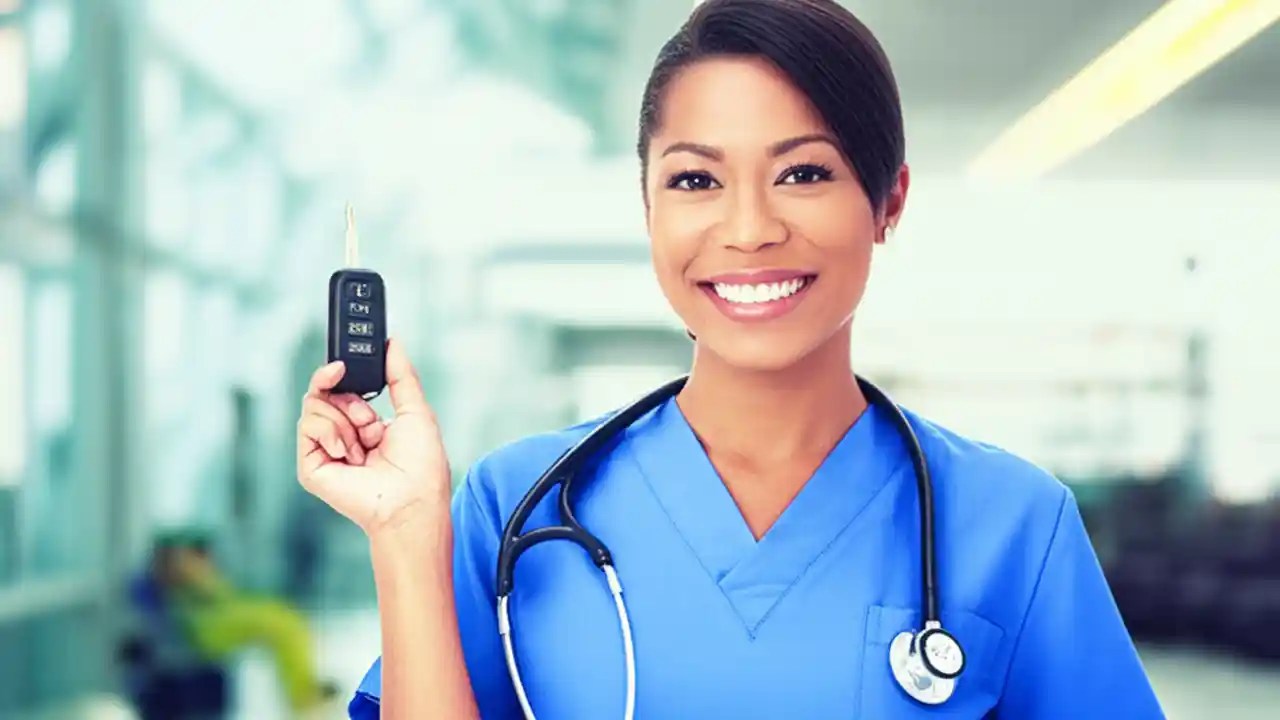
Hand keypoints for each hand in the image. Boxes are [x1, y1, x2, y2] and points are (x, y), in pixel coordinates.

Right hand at [296, 338, 451, 535]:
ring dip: (344, 419)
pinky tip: (349, 453)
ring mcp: (326, 450)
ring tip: (364, 443)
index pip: (341, 388)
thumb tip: (393, 343)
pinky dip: (331, 433)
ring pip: (313, 406)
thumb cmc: (421, 464)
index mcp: (365, 424)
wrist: (410, 500)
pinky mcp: (311, 466)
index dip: (339, 373)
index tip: (343, 363)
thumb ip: (401, 374)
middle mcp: (343, 435)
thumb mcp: (416, 409)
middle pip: (323, 392)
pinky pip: (307, 426)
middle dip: (348, 399)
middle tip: (368, 419)